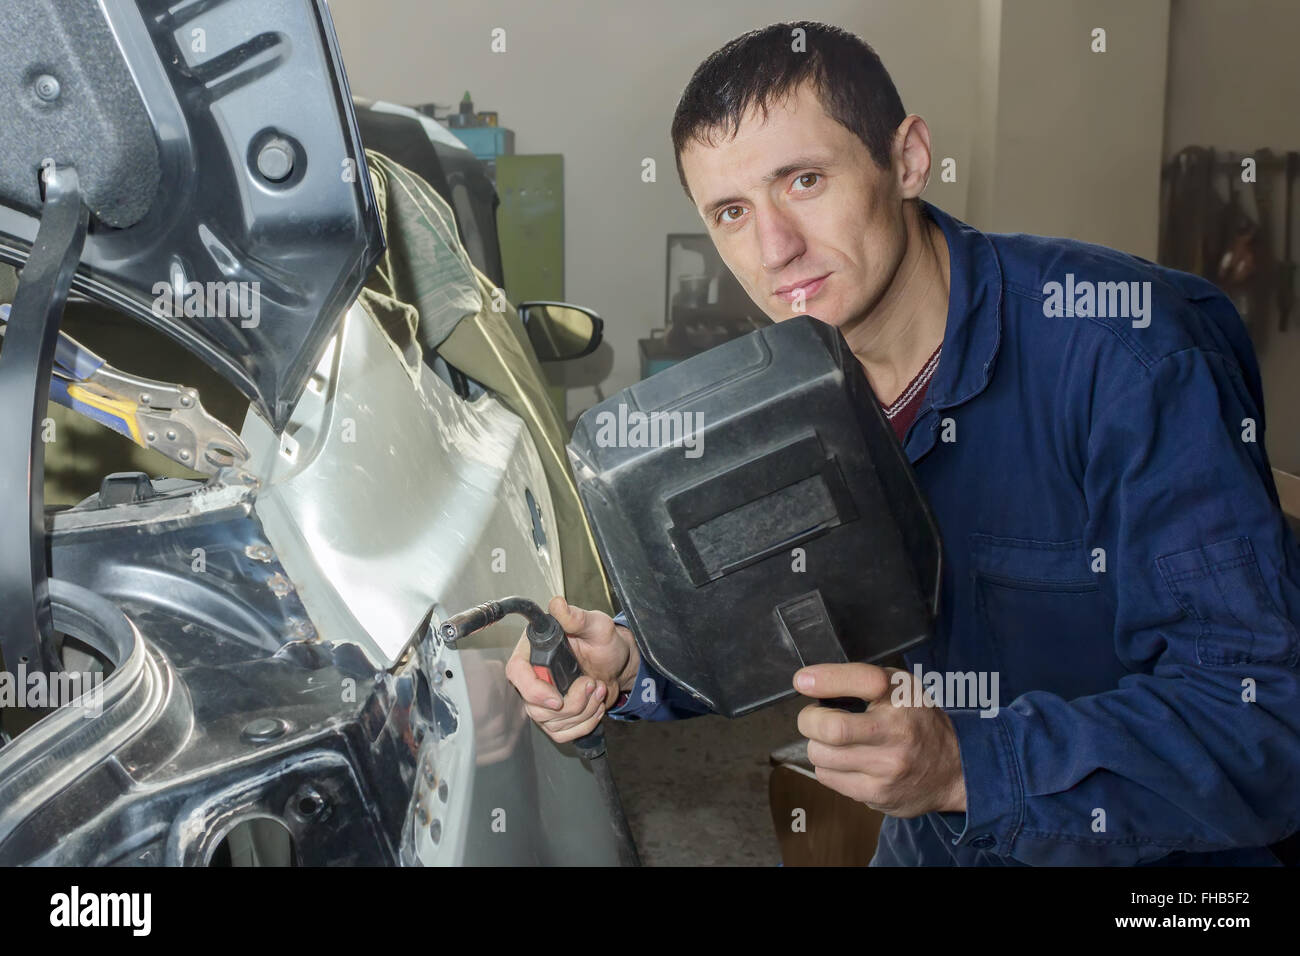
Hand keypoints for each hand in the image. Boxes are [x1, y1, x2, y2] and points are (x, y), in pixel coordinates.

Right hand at [504, 596, 639, 743]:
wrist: (618, 665)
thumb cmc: (605, 642)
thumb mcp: (596, 626)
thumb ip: (577, 617)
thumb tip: (557, 604)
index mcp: (534, 650)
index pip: (516, 673)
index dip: (532, 689)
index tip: (556, 699)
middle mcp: (534, 676)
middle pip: (534, 706)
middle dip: (571, 703)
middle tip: (592, 684)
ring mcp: (542, 699)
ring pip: (550, 723)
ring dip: (583, 712)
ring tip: (599, 690)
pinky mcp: (554, 717)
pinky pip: (561, 733)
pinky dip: (584, 725)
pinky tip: (595, 707)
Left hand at [794, 662, 965, 817]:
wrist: (954, 770)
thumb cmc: (918, 722)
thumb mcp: (900, 688)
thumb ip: (860, 678)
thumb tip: (808, 681)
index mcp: (903, 698)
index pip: (863, 680)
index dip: (826, 679)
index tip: (803, 681)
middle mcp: (898, 732)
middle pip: (831, 727)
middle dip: (809, 720)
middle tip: (813, 717)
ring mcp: (888, 767)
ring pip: (822, 755)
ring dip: (817, 745)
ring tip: (833, 741)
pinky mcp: (878, 794)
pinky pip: (829, 778)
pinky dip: (828, 767)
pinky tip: (846, 761)